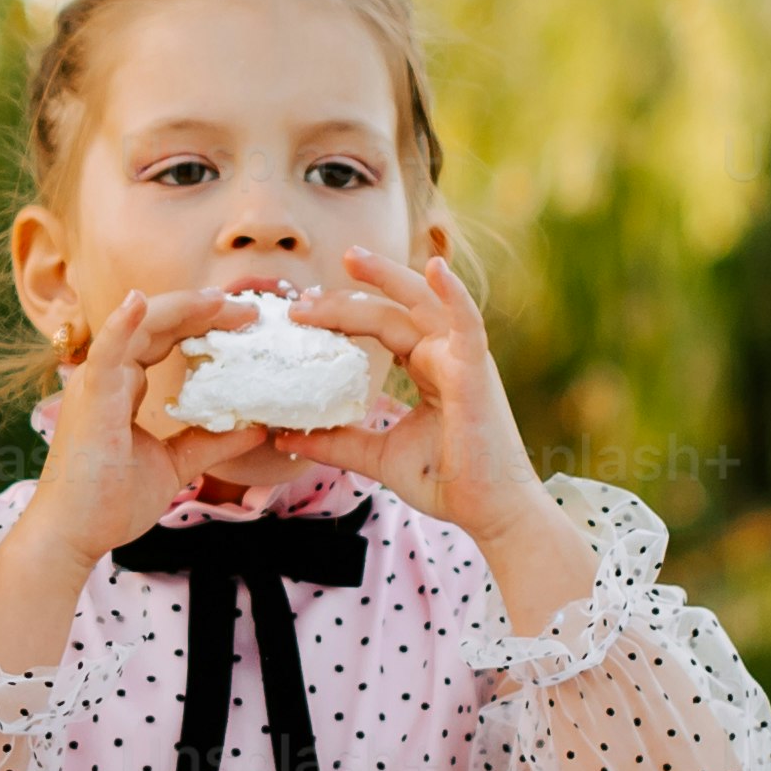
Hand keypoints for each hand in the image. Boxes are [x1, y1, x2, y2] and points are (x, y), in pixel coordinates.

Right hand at [30, 283, 284, 558]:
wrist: (72, 536)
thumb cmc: (110, 502)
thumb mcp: (175, 465)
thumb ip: (209, 442)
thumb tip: (257, 428)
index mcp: (122, 387)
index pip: (165, 340)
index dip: (202, 325)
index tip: (245, 322)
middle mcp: (108, 377)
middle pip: (157, 326)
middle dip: (203, 312)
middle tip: (249, 309)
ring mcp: (97, 384)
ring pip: (138, 328)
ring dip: (180, 309)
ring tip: (219, 300)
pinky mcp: (91, 401)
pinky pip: (106, 354)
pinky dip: (122, 325)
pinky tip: (138, 301)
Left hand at [280, 252, 563, 555]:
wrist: (487, 512)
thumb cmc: (446, 481)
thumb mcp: (377, 456)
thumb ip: (336, 442)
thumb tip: (283, 437)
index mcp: (427, 366)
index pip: (381, 325)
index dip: (342, 314)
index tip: (300, 313)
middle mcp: (445, 354)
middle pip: (393, 308)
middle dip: (350, 295)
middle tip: (304, 293)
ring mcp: (463, 358)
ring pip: (422, 304)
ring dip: (388, 278)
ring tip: (352, 258)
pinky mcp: (478, 372)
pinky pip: (468, 323)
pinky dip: (455, 293)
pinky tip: (435, 268)